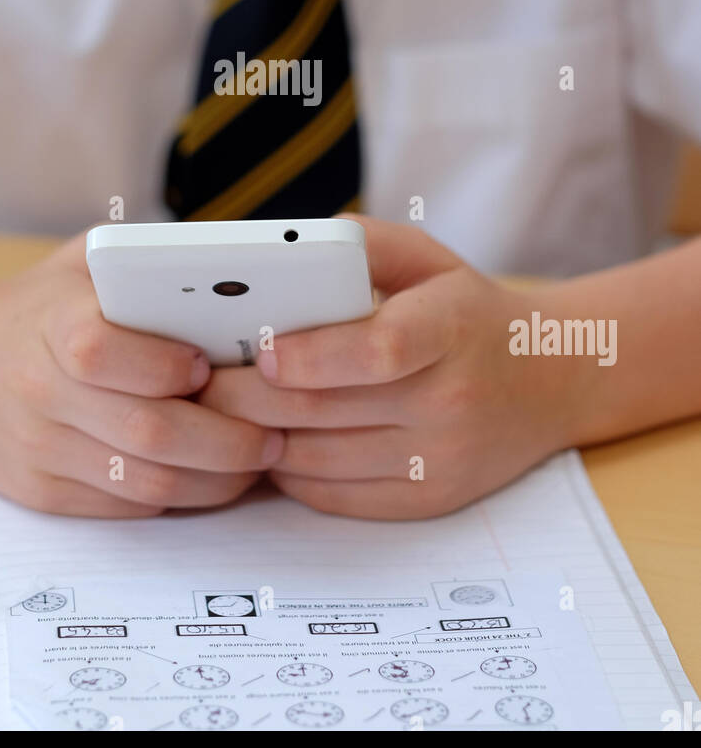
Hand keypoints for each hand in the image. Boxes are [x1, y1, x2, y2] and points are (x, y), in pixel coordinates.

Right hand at [0, 231, 283, 516]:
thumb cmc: (38, 306)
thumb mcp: (79, 263)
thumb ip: (143, 262)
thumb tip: (236, 272)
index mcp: (49, 324)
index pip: (101, 352)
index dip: (164, 364)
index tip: (209, 363)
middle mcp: (39, 392)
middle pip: (145, 431)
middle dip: (227, 440)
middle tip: (275, 433)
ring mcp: (39, 451)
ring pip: (145, 483)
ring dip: (216, 481)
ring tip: (259, 461)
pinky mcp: (44, 495)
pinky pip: (127, 509)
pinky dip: (180, 499)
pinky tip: (214, 478)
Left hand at [197, 214, 581, 518]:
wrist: (550, 379)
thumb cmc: (466, 309)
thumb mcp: (428, 257)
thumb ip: (360, 244)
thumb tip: (280, 251)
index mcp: (451, 329)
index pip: (379, 350)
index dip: (312, 354)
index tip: (259, 348)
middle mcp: (451, 401)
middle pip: (328, 412)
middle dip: (247, 400)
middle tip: (198, 383)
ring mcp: (441, 460)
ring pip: (320, 461)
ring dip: (257, 440)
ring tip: (217, 412)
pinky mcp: (429, 502)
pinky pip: (335, 497)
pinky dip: (287, 473)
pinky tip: (265, 443)